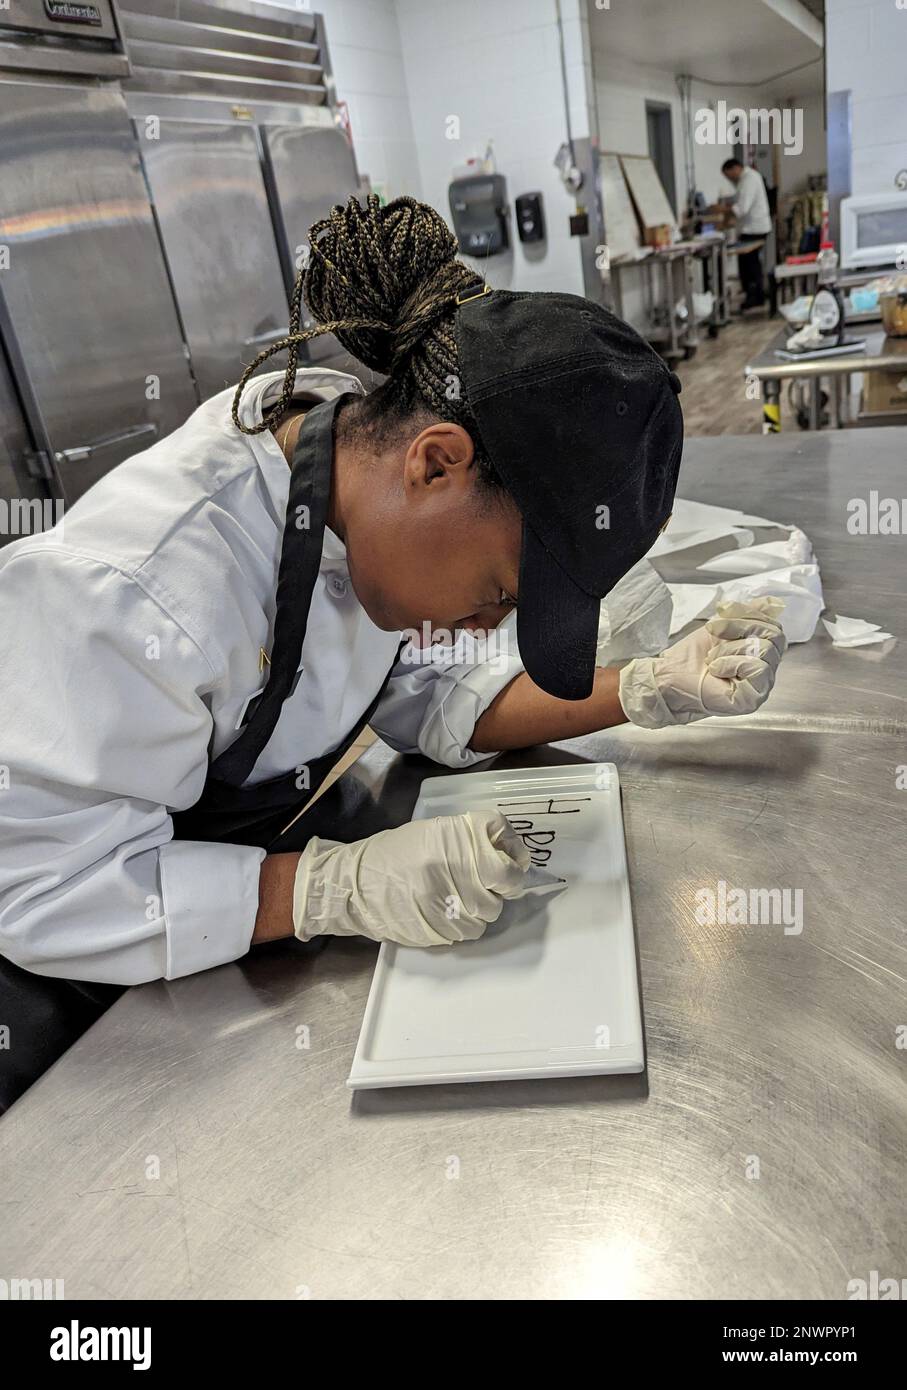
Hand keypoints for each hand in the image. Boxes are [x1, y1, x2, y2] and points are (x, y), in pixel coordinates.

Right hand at [292, 810, 533, 947]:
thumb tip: (508, 855)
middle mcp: (459, 867)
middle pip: (506, 882)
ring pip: (492, 911)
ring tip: (461, 897)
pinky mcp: (443, 929)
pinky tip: (449, 912)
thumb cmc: (394, 854)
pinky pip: (473, 930)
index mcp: (456, 838)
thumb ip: (470, 840)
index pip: (507, 846)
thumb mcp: (433, 833)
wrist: (355, 886)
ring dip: (484, 906)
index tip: (512, 861)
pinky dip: (468, 922)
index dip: (515, 857)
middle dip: (503, 884)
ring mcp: (452, 901)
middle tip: (489, 882)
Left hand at [618, 598, 786, 728]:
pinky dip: (732, 663)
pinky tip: (716, 670)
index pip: (774, 626)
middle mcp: (766, 670)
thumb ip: (749, 614)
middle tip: (714, 631)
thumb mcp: (723, 625)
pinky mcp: (753, 698)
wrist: (669, 675)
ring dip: (730, 648)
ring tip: (712, 658)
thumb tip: (772, 603)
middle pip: (775, 636)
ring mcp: (761, 686)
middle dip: (740, 627)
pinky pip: (758, 669)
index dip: (749, 613)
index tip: (722, 611)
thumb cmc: (692, 656)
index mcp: (761, 654)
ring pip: (767, 650)